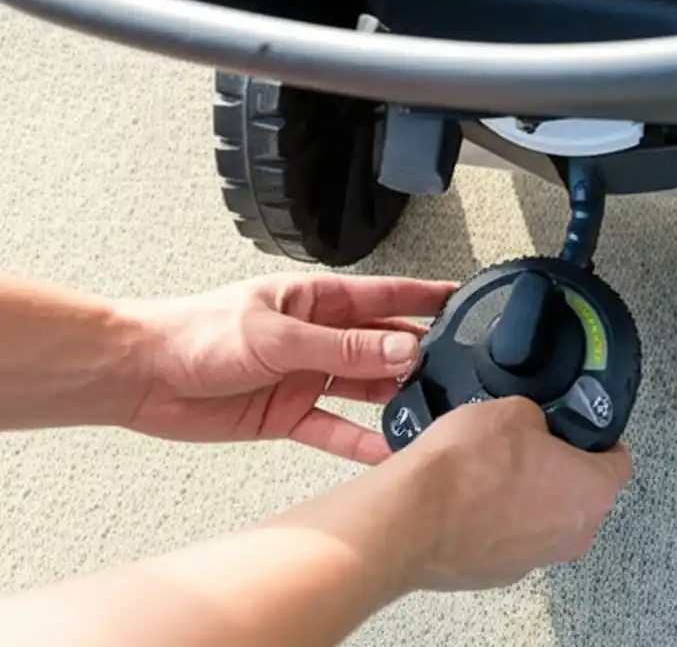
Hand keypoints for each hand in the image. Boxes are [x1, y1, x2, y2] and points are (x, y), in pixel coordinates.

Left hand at [117, 273, 455, 464]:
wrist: (140, 377)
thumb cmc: (192, 334)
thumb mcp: (278, 336)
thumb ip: (343, 348)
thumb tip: (402, 350)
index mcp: (315, 301)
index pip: (385, 297)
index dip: (425, 298)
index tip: (464, 301)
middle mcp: (317, 337)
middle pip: (381, 346)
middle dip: (418, 356)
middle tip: (454, 370)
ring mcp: (306, 377)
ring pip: (366, 389)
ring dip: (395, 399)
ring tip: (430, 411)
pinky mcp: (289, 415)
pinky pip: (337, 429)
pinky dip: (362, 442)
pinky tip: (389, 451)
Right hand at [364, 396, 631, 591]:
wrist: (410, 517)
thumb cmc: (466, 467)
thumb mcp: (514, 409)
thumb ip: (539, 418)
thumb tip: (533, 425)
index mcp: (592, 491)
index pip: (618, 461)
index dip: (600, 439)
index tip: (581, 430)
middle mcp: (574, 533)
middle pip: (582, 493)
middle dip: (560, 469)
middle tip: (528, 445)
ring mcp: (538, 559)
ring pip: (546, 518)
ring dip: (528, 496)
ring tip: (491, 470)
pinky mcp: (501, 573)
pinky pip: (511, 538)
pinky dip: (498, 521)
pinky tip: (471, 499)